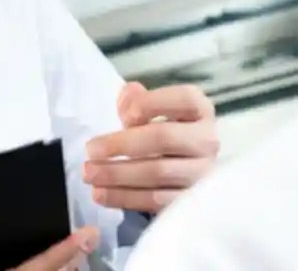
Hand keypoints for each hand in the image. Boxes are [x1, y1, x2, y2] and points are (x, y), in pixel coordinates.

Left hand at [84, 82, 218, 213]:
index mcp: (200, 110)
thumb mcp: (150, 110)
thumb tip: (129, 95)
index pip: (183, 98)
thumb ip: (137, 100)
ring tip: (90, 173)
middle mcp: (207, 140)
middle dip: (122, 144)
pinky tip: (101, 194)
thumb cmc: (162, 131)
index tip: (124, 115)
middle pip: (164, 137)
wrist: (181, 167)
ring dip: (118, 174)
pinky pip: (155, 200)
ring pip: (158, 172)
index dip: (152, 104)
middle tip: (91, 149)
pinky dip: (124, 197)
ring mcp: (202, 172)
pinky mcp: (190, 201)